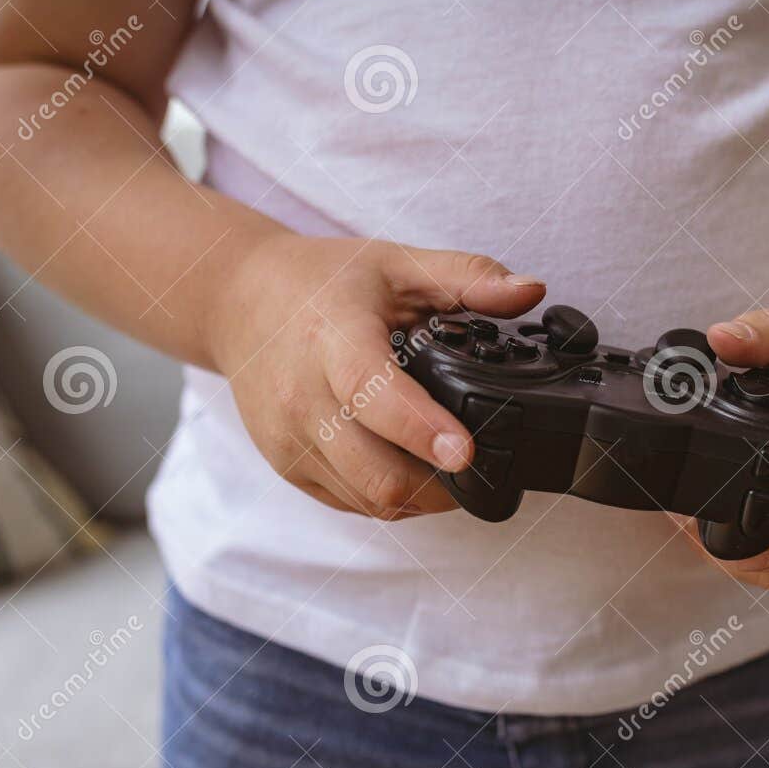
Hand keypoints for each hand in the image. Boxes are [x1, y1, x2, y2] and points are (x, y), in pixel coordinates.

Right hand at [207, 236, 543, 518]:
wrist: (238, 302)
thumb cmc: (320, 283)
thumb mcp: (395, 263)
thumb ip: (467, 277)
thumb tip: (529, 291)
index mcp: (333, 341)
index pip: (372, 394)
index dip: (422, 430)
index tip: (465, 452)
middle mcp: (303, 399)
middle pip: (377, 472)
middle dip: (440, 484)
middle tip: (479, 464)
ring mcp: (290, 440)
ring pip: (369, 499)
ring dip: (420, 497)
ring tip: (449, 469)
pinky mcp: (287, 467)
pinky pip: (351, 504)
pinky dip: (390, 498)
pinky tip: (413, 470)